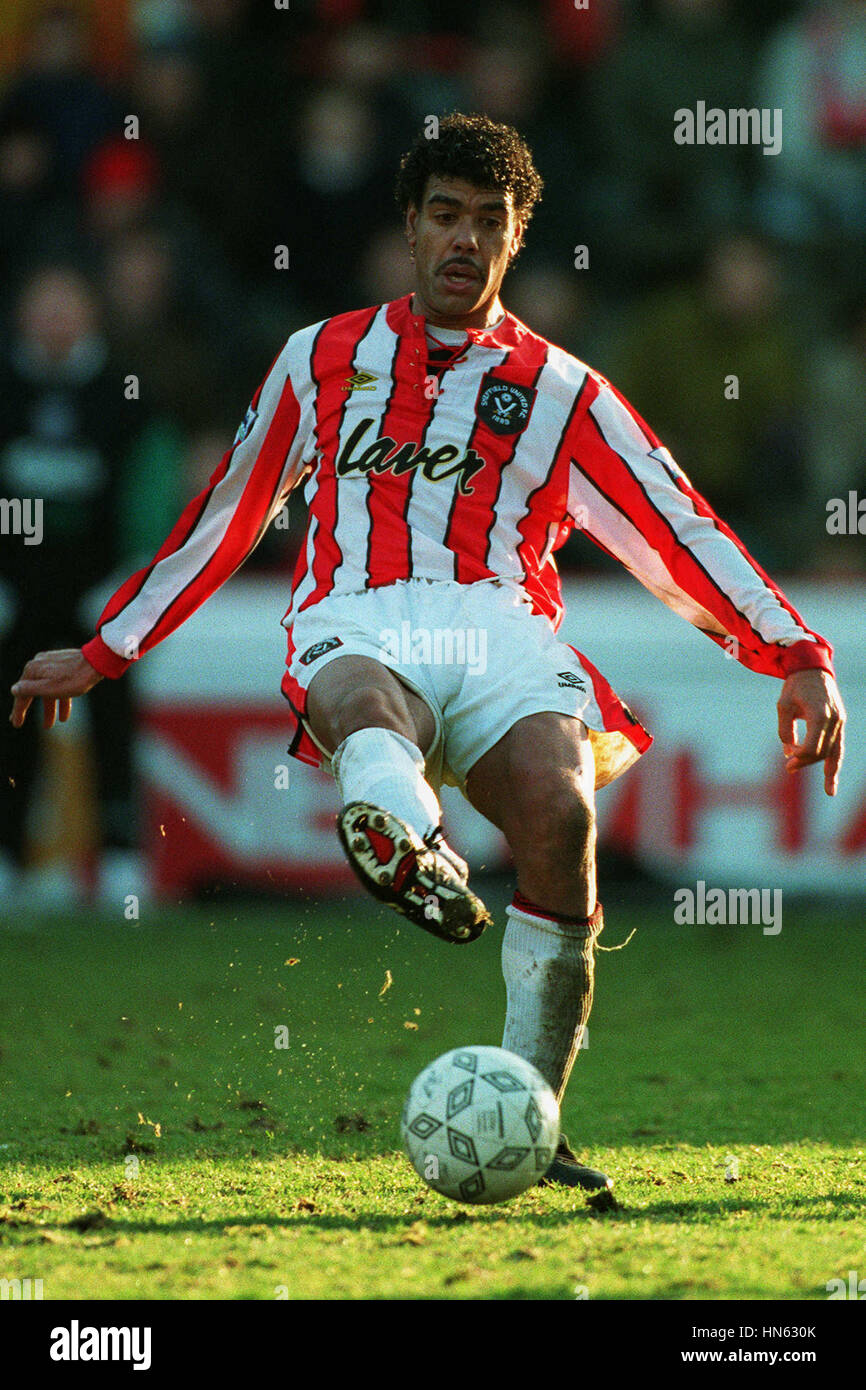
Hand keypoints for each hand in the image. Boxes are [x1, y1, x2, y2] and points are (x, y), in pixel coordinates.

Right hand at [9, 649, 103, 729]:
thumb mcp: (49, 689)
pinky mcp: (62, 664)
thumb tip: (14, 690)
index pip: (22, 694)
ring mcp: (51, 663)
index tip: (16, 723)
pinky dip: (60, 699)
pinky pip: (57, 684)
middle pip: (33, 691)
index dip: (18, 710)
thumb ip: (29, 690)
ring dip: (49, 708)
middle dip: (29, 709)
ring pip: (47, 690)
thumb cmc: (74, 678)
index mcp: (33, 670)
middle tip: (22, 723)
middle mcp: (39, 664)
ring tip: (51, 725)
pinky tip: (64, 715)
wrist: (97, 661)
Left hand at [777, 668, 844, 795]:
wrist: (812, 668)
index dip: (800, 758)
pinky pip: (840, 747)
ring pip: (834, 752)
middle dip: (806, 761)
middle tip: (789, 766)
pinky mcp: (840, 722)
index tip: (788, 762)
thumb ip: (785, 730)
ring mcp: (840, 721)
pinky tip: (833, 783)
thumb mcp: (783, 706)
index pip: (812, 747)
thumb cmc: (795, 686)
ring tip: (829, 790)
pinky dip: (837, 763)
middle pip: (822, 752)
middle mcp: (834, 720)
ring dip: (826, 768)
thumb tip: (788, 752)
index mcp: (819, 715)